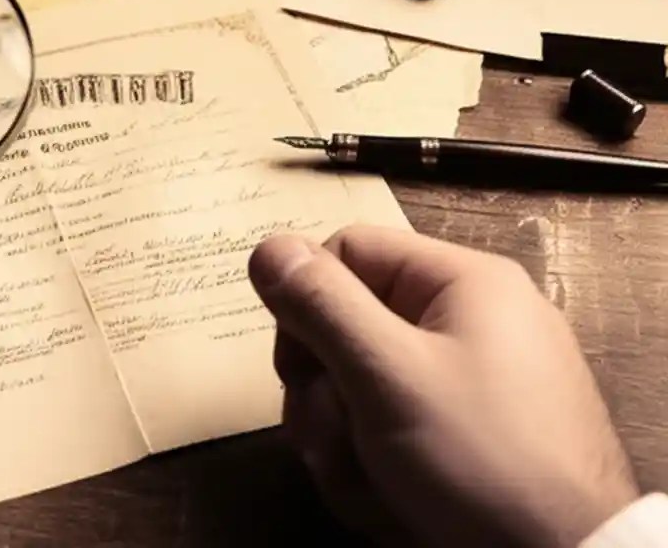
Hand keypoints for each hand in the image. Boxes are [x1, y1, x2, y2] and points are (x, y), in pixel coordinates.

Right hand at [248, 225, 639, 547]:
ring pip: (355, 389)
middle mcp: (465, 325)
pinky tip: (388, 501)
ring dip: (339, 440)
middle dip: (322, 392)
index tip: (296, 365)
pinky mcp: (459, 437)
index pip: (347, 252)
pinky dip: (371, 468)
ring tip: (366, 480)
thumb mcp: (386, 374)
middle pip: (344, 327)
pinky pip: (384, 431)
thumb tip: (270, 249)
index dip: (307, 304)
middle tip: (330, 432)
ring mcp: (464, 385)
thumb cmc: (480, 460)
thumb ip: (321, 305)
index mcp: (463, 284)